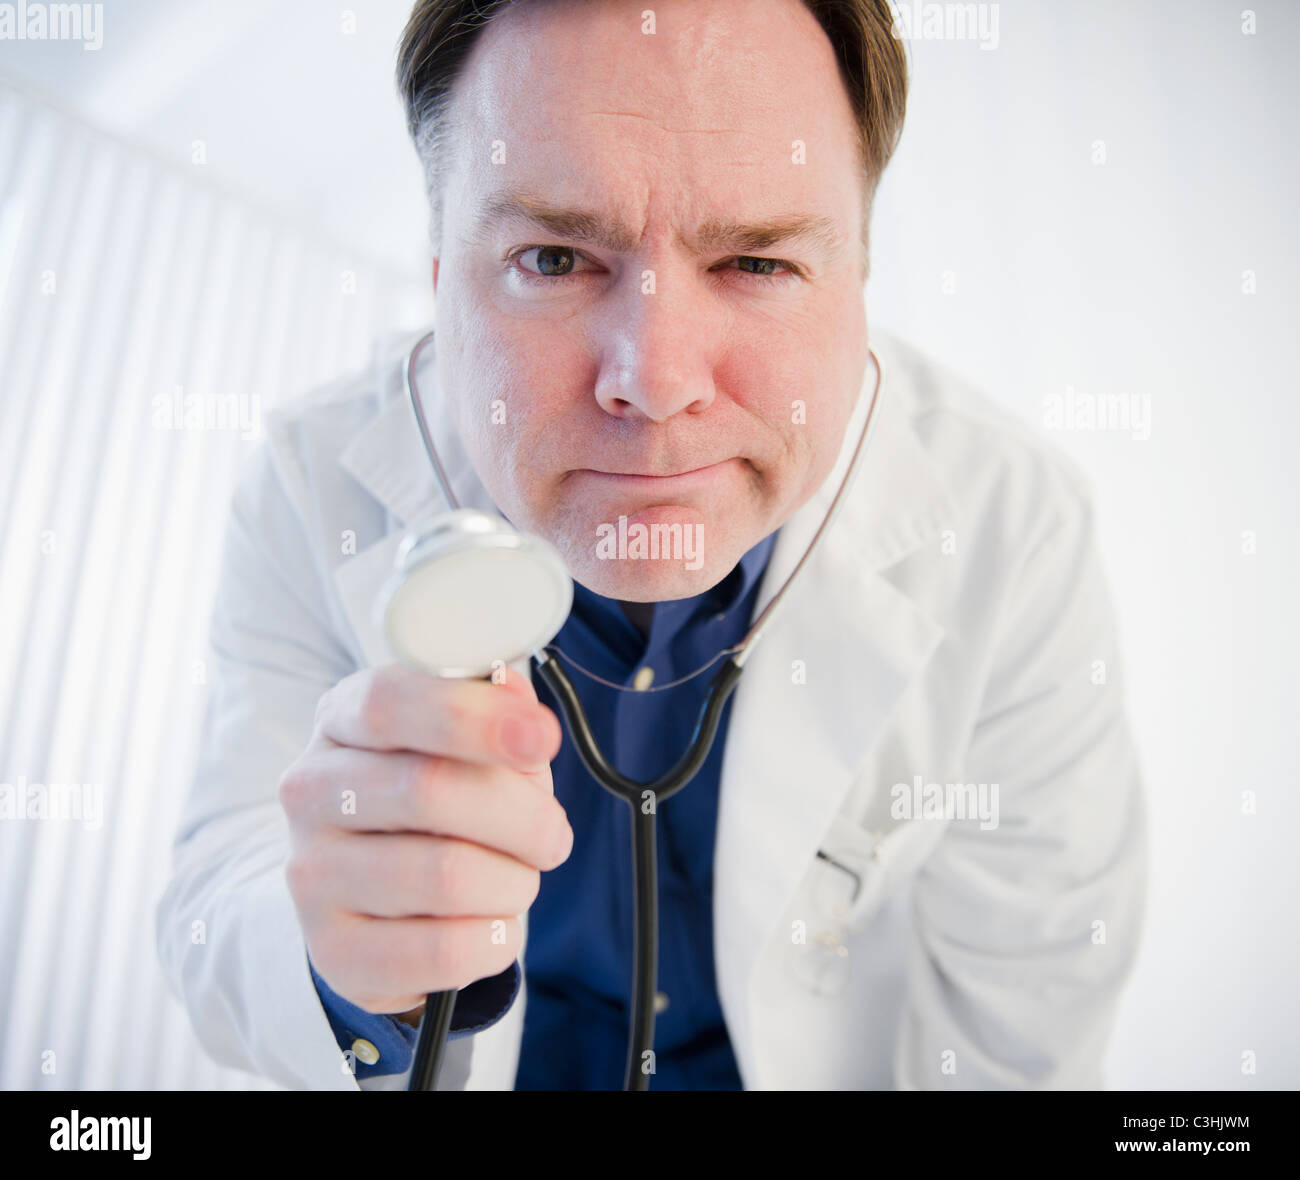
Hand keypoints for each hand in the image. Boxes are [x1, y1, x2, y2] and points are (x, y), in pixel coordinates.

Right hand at [279, 662, 570, 1016]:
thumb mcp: (471, 745)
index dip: (474, 718)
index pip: (389, 702)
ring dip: (514, 882)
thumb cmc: (440, 803)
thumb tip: (518, 703)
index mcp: (341, 719)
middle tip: (553, 836)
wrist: (383, 900)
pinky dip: (495, 939)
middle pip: (428, 789)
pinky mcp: (334, 952)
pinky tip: (489, 924)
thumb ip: (499, 714)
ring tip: (516, 880)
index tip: (544, 736)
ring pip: (447, 876)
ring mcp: (312, 875)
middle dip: (523, 816)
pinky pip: (445, 952)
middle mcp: (310, 791)